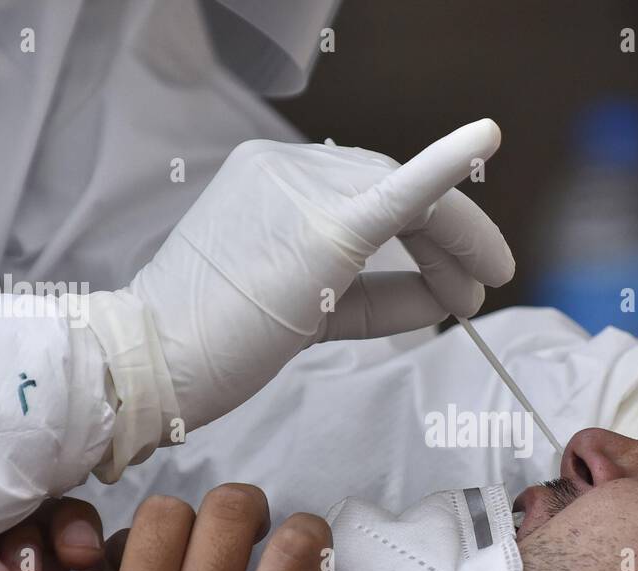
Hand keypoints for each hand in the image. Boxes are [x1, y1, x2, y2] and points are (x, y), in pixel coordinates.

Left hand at [0, 484, 424, 570]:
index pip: (297, 553)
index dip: (310, 532)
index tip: (305, 547)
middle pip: (230, 511)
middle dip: (248, 509)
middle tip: (245, 536)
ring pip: (163, 515)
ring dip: (181, 527)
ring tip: (183, 556)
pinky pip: (102, 558)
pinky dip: (118, 566)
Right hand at [90, 118, 513, 461]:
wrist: (152, 363)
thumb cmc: (215, 344)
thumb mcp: (306, 308)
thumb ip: (374, 295)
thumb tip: (446, 295)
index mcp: (274, 177)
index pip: (371, 190)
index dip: (426, 232)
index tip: (454, 275)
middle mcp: (287, 168)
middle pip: (398, 190)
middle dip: (451, 238)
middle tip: (481, 285)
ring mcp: (302, 190)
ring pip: (409, 200)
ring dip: (457, 243)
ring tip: (480, 287)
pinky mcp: (322, 228)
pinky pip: (398, 192)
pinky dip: (447, 166)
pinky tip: (485, 140)